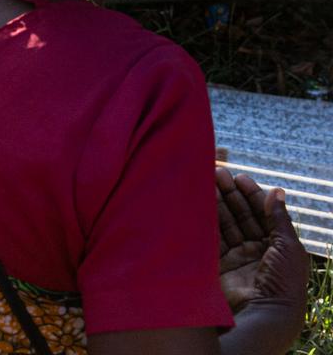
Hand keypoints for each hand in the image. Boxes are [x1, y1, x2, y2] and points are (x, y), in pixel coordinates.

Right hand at [216, 168, 308, 315]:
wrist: (262, 314)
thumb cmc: (283, 282)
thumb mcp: (288, 247)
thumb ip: (278, 218)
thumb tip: (277, 191)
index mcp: (277, 246)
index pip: (263, 214)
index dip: (252, 194)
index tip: (239, 177)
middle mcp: (256, 250)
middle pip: (242, 216)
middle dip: (231, 194)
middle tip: (218, 173)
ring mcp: (235, 257)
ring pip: (224, 224)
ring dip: (216, 203)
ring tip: (206, 182)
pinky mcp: (216, 264)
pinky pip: (210, 237)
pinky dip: (205, 220)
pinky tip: (199, 203)